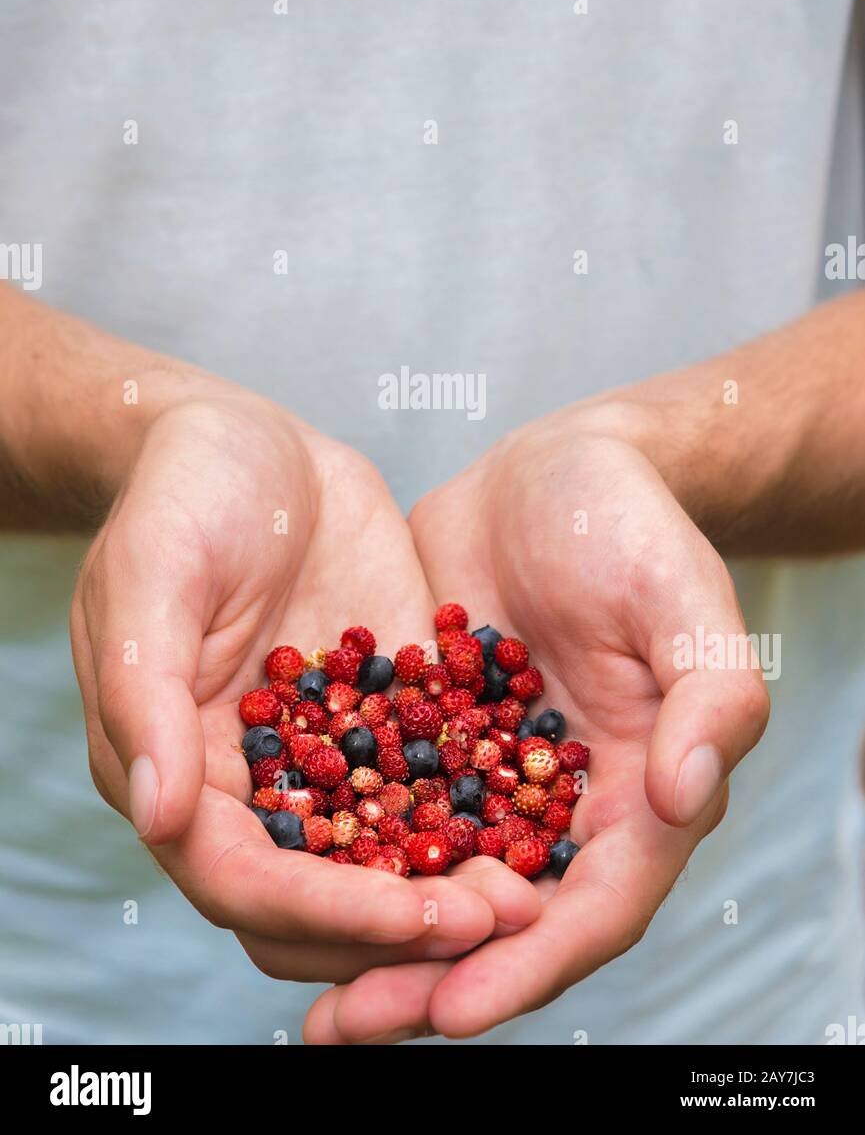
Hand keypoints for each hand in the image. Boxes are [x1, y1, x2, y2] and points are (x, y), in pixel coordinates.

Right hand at [70, 391, 538, 991]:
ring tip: (532, 893)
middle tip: (496, 920)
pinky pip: (431, 783)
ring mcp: (325, 753)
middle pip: (317, 900)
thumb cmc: (183, 492)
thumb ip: (145, 690)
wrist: (255, 440)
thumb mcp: (154, 573)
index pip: (242, 879)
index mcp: (179, 767)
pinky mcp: (386, 713)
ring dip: (448, 890)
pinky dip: (477, 813)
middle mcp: (253, 782)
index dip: (325, 910)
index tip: (412, 918)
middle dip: (400, 926)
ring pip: (381, 860)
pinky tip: (545, 818)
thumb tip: (158, 813)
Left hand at [304, 411, 768, 1040]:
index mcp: (638, 796)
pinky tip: (272, 874)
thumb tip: (685, 798)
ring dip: (371, 941)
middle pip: (499, 922)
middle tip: (345, 1028)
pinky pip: (381, 810)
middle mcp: (561, 806)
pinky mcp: (430, 736)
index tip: (452, 1009)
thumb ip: (707, 698)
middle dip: (427, 981)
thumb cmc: (636, 526)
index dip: (524, 966)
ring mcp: (489, 776)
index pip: (591, 908)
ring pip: (430, 883)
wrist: (556, 465)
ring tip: (301, 995)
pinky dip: (339, 853)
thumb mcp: (684, 601)